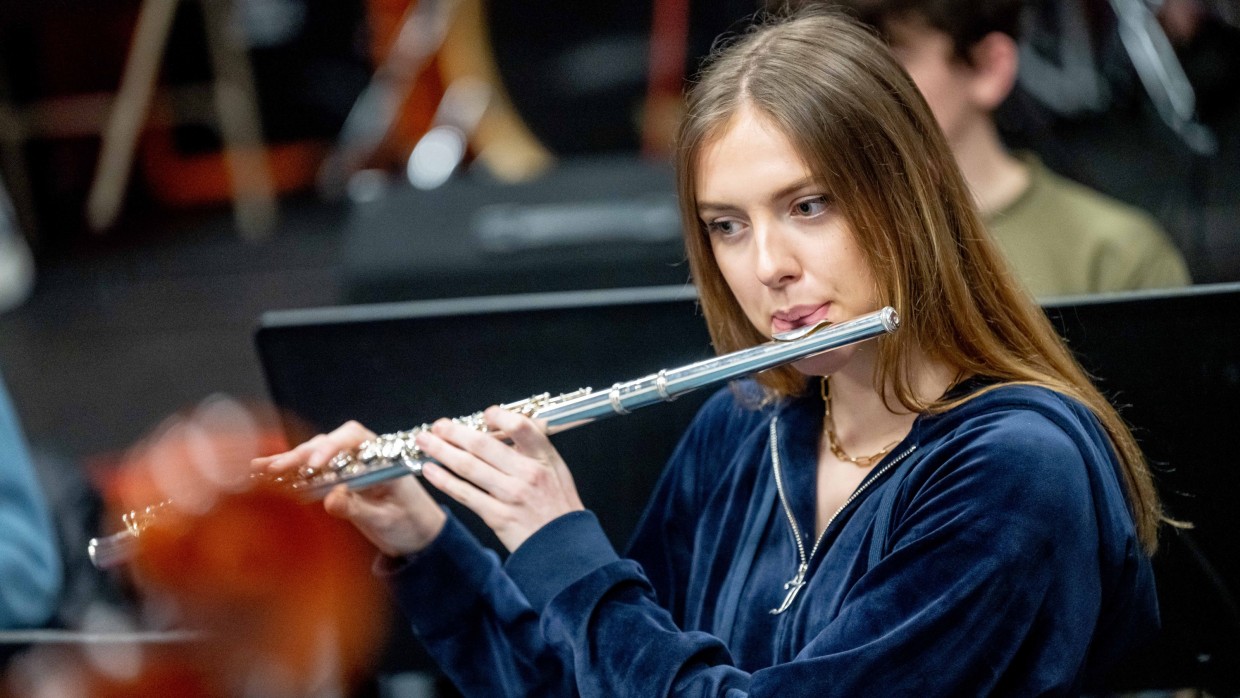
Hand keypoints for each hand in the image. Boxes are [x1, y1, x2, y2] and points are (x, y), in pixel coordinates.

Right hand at [252, 421, 445, 556]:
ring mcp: (348, 467)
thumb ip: (360, 508)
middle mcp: (363, 455)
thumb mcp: (387, 518)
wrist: (418, 535)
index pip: (354, 438)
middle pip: (328, 444)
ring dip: (289, 461)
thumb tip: (331, 499)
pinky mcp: (336, 480)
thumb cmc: (410, 522)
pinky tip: (264, 473)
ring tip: (259, 468)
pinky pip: (311, 472)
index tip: (315, 465)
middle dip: (301, 455)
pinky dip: (290, 473)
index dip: (331, 447)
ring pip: (315, 455)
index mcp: (383, 456)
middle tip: (275, 468)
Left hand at [417, 406, 582, 551]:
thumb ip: (534, 447)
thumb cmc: (559, 506)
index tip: (484, 414)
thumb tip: (504, 426)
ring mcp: (511, 495)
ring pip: (468, 467)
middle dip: (454, 432)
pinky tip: (430, 470)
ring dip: (441, 451)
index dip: (498, 416)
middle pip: (483, 445)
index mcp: (544, 458)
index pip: (520, 426)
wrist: (565, 546)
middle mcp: (527, 474)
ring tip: (424, 441)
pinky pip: (465, 494)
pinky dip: (444, 480)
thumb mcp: (556, 469)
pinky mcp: (498, 516)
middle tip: (437, 425)